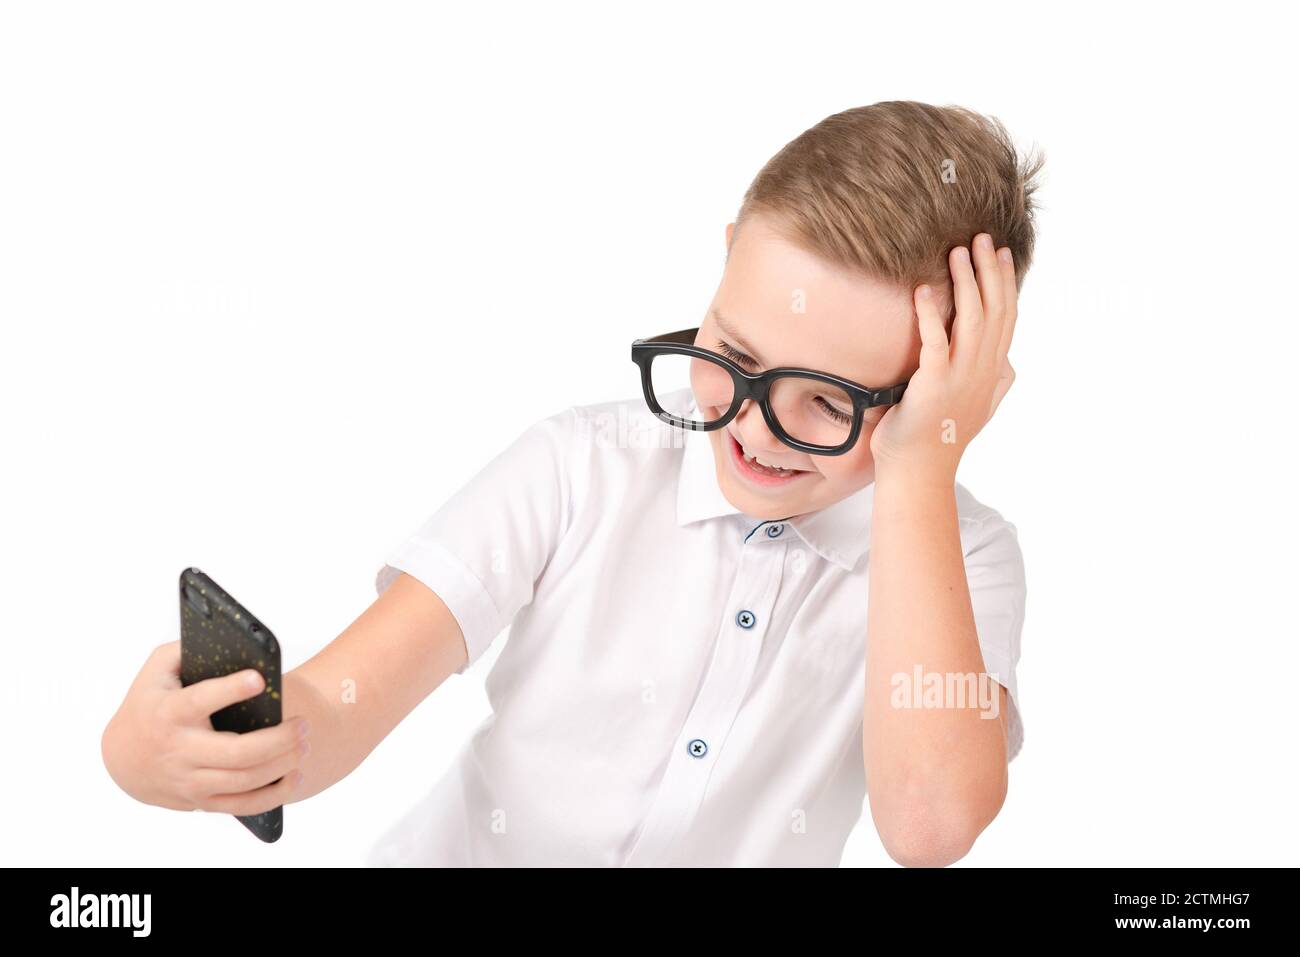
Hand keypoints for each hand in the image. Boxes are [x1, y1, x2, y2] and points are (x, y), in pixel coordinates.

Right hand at [101, 640, 309, 815]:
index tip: (260, 678)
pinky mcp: (199, 800)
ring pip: (244, 780)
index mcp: (169, 712)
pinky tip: (295, 777)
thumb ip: (186, 649)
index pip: (201, 701)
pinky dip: (272, 795)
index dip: (230, 690)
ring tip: (305, 745)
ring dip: (282, 764)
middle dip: (278, 740)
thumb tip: (229, 638)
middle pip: (237, 753)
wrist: (122, 758)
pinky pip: (241, 805)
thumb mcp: (157, 670)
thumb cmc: (150, 702)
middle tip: (303, 724)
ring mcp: (189, 779)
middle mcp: (179, 750)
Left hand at [869, 233, 1018, 486]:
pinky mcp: (932, 385)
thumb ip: (996, 384)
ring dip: (966, 283)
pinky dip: (931, 315)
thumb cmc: (940, 439)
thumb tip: (1010, 365)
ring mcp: (960, 378)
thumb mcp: (978, 408)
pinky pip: (935, 342)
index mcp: (992, 372)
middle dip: (989, 271)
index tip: (1001, 252)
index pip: (1006, 317)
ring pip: (971, 320)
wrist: (919, 471)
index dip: (1005, 283)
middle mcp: (982, 371)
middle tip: (981, 238)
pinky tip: (924, 290)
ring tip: (958, 251)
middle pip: (994, 310)